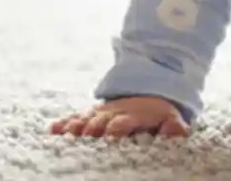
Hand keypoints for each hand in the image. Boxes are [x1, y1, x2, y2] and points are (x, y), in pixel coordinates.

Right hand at [49, 96, 189, 138]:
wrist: (147, 94)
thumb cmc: (158, 114)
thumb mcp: (171, 117)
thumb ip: (174, 127)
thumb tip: (177, 131)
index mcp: (133, 115)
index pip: (123, 121)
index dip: (117, 127)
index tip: (110, 135)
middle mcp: (113, 113)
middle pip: (100, 120)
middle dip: (92, 127)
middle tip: (84, 135)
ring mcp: (100, 114)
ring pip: (85, 119)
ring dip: (76, 125)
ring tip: (67, 133)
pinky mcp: (90, 116)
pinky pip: (75, 118)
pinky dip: (64, 123)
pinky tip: (53, 130)